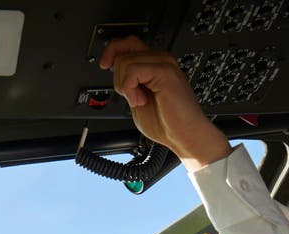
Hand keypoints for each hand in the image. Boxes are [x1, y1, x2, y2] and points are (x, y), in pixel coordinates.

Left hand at [99, 36, 230, 170]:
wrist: (184, 136)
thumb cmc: (167, 123)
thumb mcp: (137, 99)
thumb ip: (128, 83)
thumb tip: (113, 70)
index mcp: (155, 64)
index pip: (128, 43)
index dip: (113, 51)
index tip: (104, 65)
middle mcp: (160, 60)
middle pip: (123, 53)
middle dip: (118, 79)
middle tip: (133, 98)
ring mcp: (163, 63)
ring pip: (125, 62)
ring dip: (125, 87)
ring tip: (140, 101)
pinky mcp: (164, 71)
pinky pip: (132, 71)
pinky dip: (130, 89)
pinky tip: (141, 101)